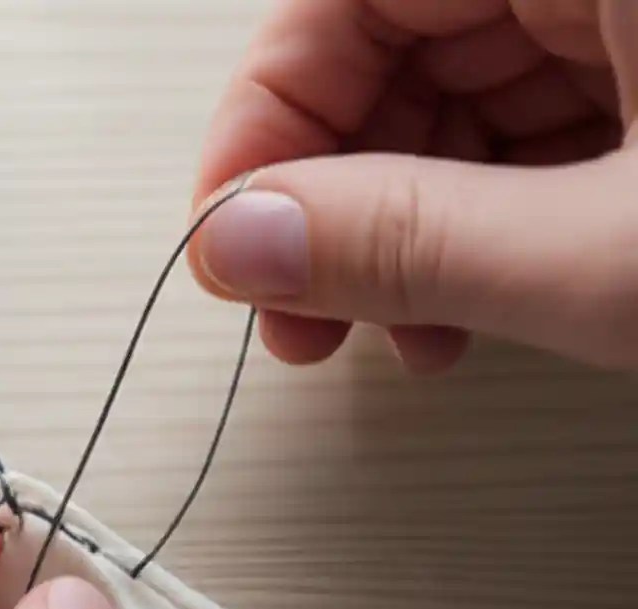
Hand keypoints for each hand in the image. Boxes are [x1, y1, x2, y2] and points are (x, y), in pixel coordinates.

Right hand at [189, 0, 637, 371]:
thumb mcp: (619, 257)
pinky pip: (531, 144)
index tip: (231, 228)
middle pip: (398, 52)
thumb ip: (415, 239)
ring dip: (402, 232)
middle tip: (297, 305)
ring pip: (458, 108)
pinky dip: (485, 232)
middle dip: (335, 193)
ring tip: (393, 334)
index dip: (268, 106)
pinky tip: (468, 311)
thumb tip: (242, 239)